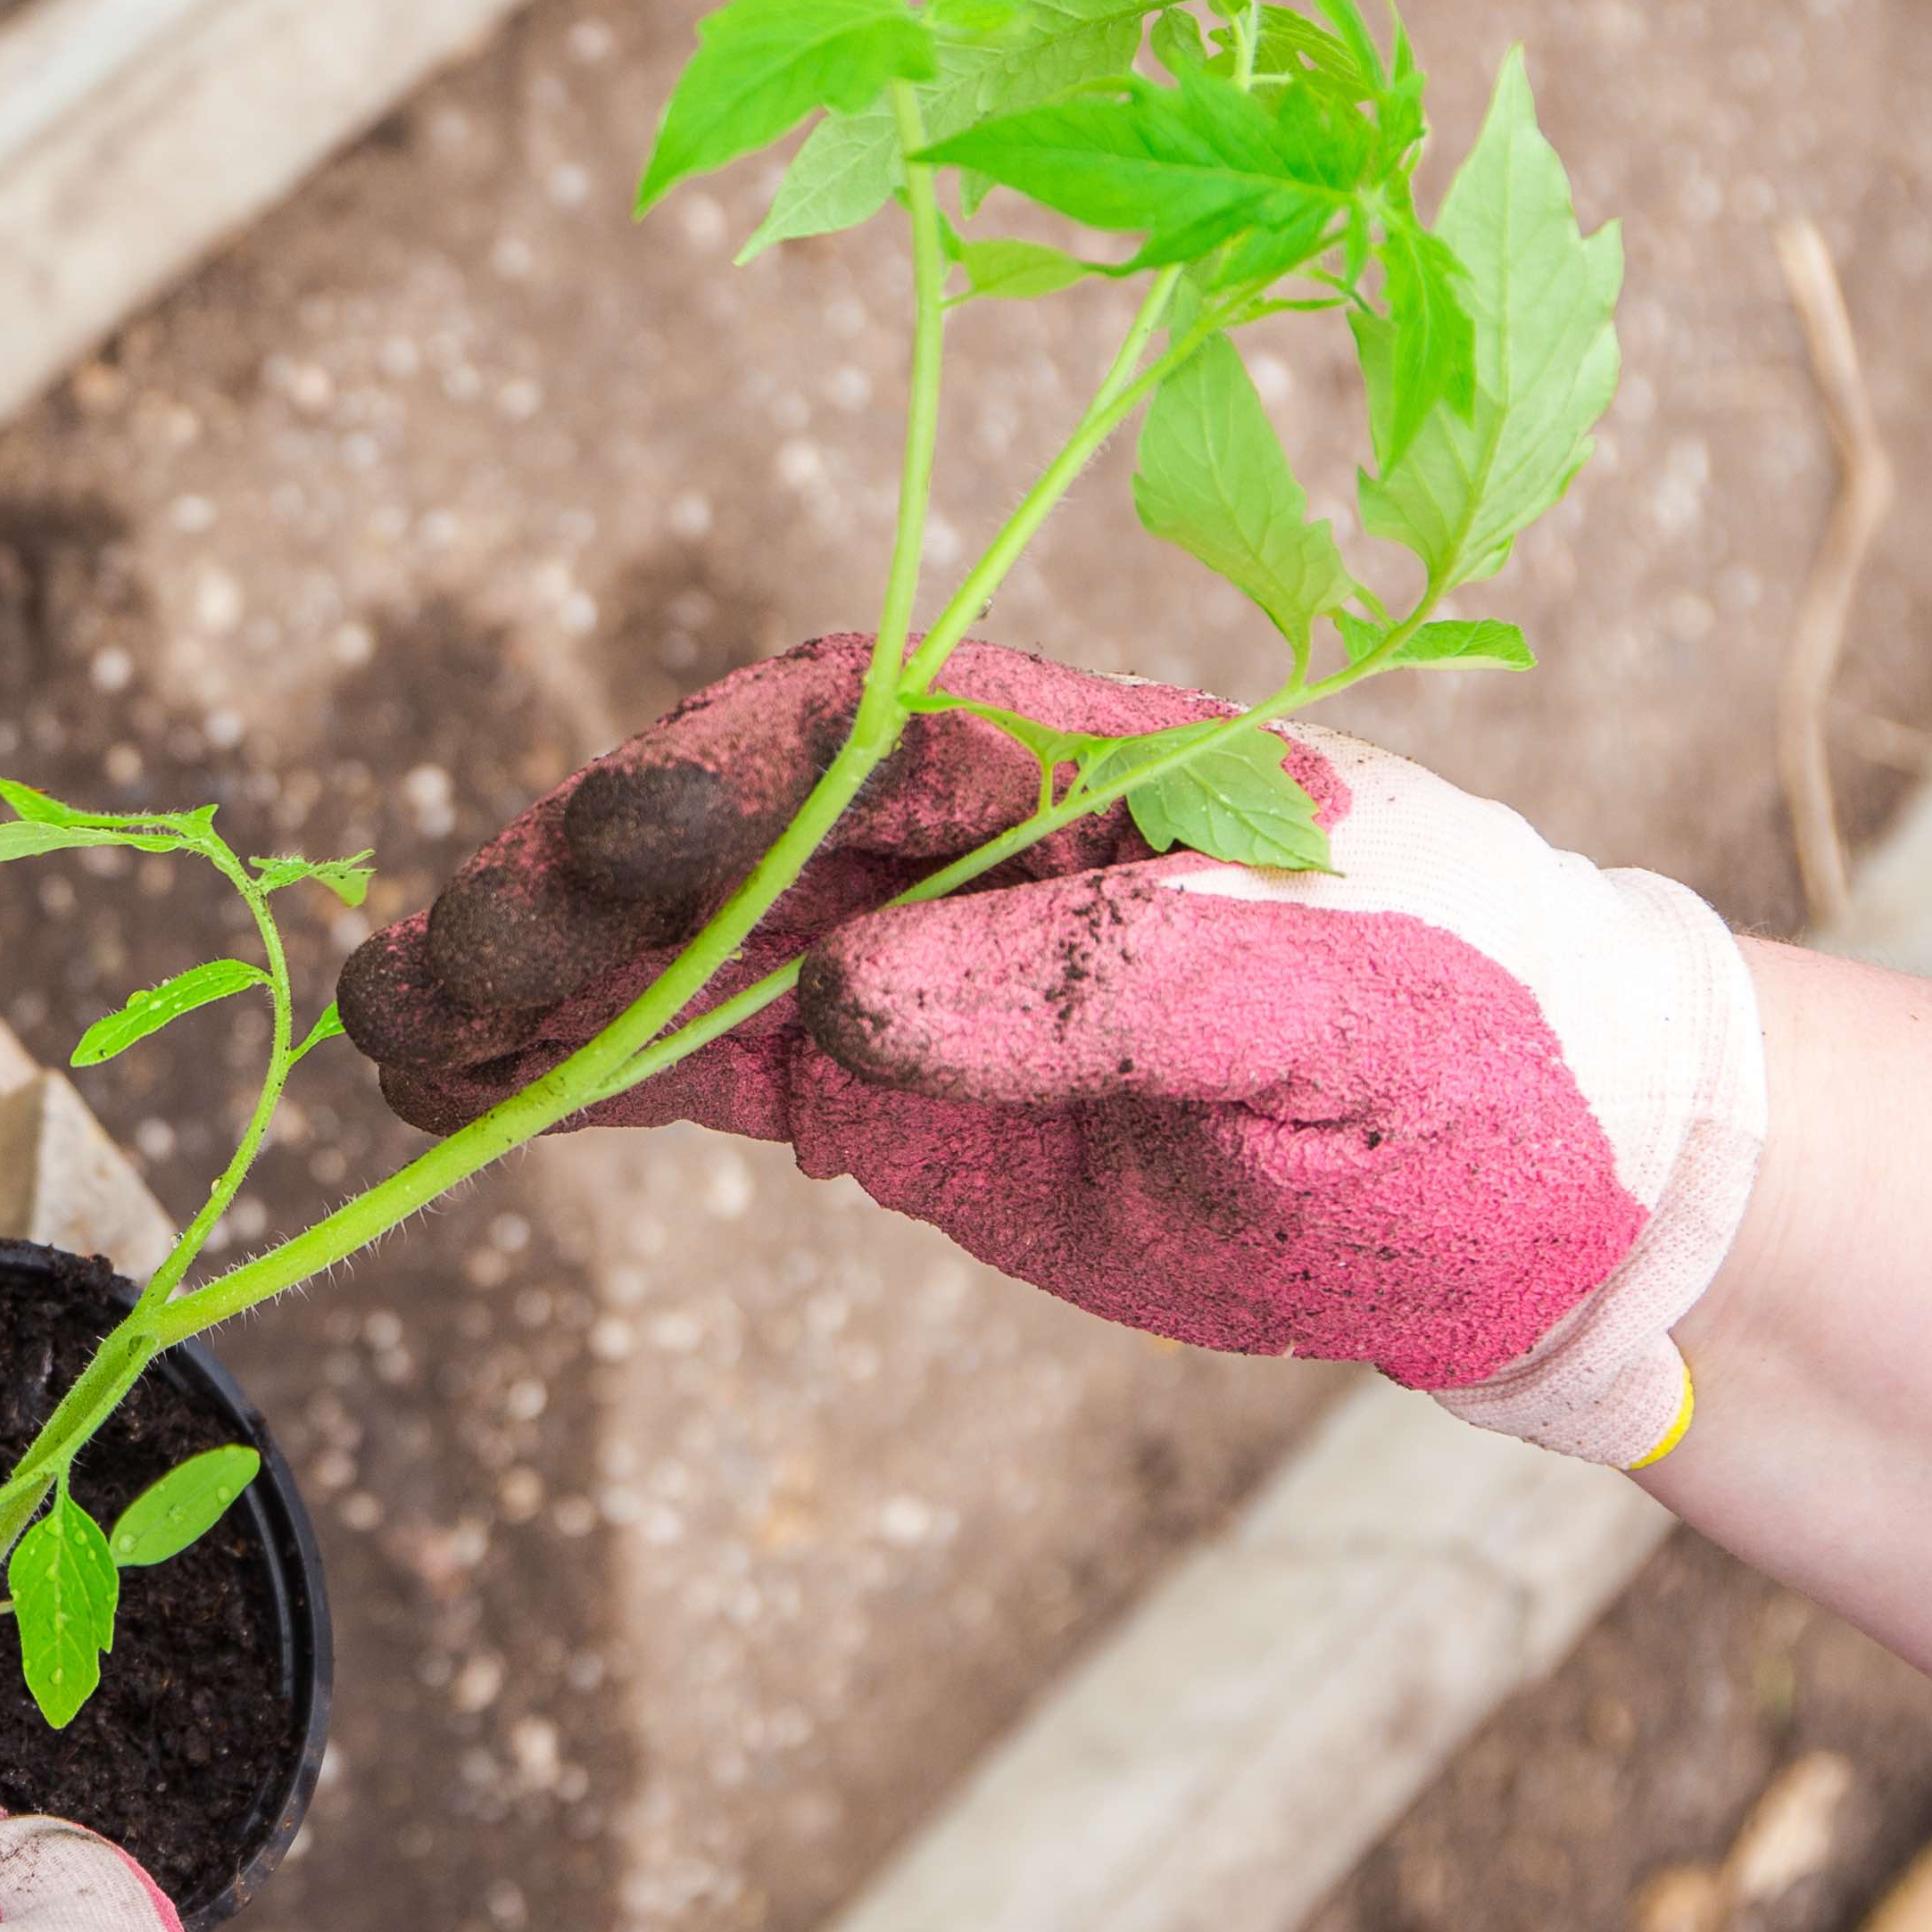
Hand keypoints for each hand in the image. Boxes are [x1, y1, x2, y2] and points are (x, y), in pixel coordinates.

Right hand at [333, 635, 1764, 1466]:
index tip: (613, 840)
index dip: (714, 775)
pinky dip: (565, 1068)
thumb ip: (1114, 986)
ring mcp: (901, 961)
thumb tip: (860, 1000)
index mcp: (1079, 761)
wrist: (1552, 1203)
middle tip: (438, 962)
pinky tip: (446, 1088)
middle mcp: (958, 840)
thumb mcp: (1341, 1010)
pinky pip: (685, 1056)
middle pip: (710, 826)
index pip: (855, 728)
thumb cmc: (1490, 1062)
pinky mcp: (870, 1086)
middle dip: (560, 884)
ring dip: (518, 975)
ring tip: (379, 1029)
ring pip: (663, 942)